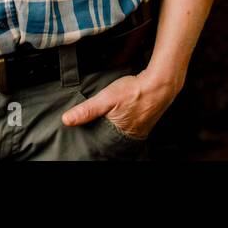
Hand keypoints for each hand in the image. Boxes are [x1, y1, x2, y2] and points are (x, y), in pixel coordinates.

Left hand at [60, 70, 179, 139]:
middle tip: (96, 124)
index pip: (99, 143)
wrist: (160, 84)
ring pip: (120, 133)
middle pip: (110, 139)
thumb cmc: (134, 91)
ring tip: (108, 120)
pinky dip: (124, 124)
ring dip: (113, 128)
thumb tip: (67, 120)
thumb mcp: (106, 98)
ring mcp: (139, 130)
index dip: (91, 137)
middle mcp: (129, 136)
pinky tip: (122, 116)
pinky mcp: (145, 123)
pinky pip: (131, 128)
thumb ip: (87, 110)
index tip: (84, 132)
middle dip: (102, 133)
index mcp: (117, 134)